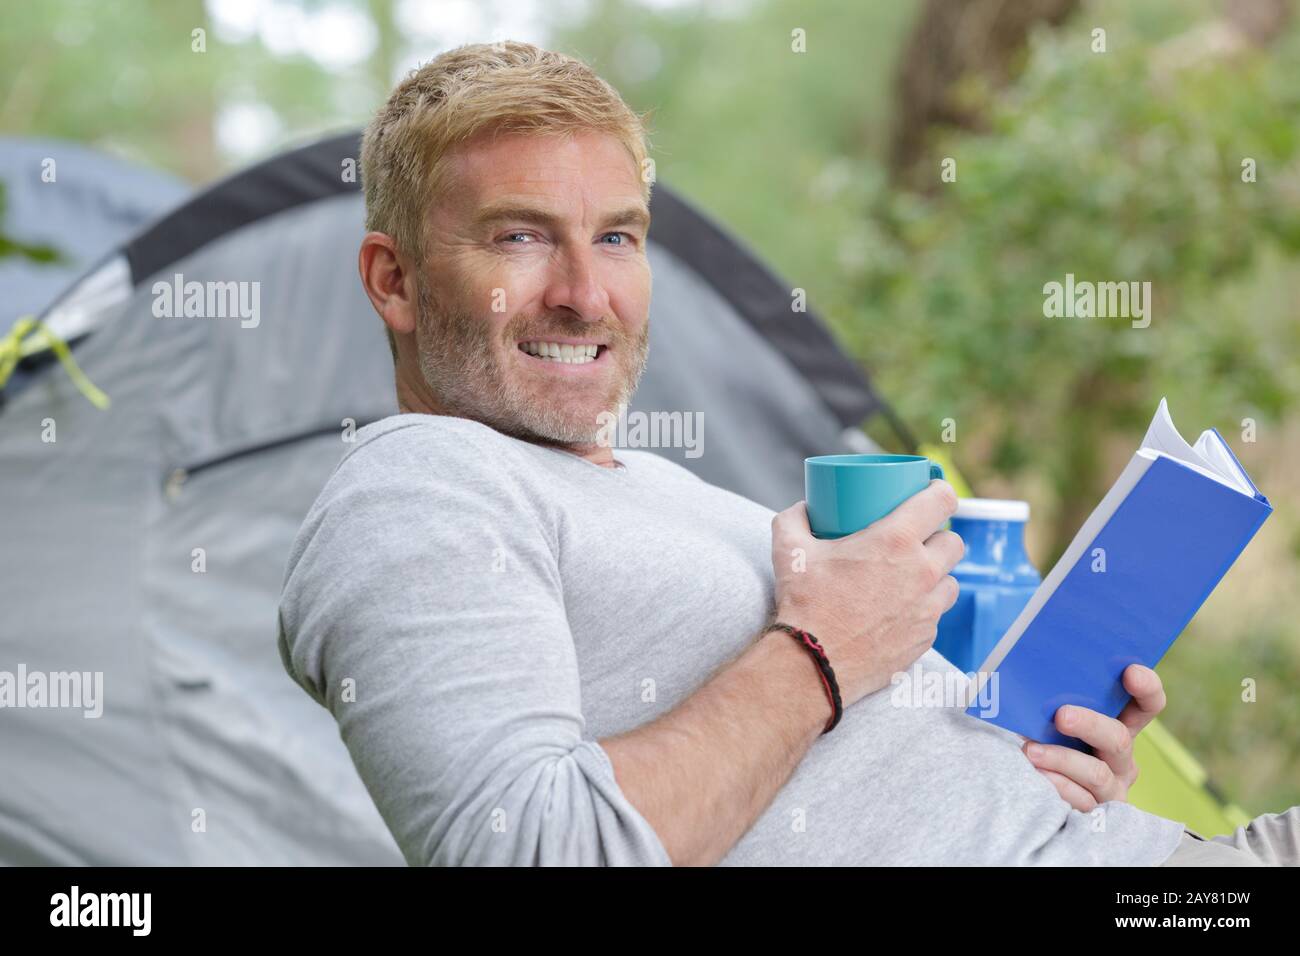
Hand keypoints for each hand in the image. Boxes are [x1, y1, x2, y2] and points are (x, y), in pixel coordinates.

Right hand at [769, 479, 961, 707]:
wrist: (812, 665)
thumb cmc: (805, 605)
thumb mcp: (790, 551)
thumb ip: (794, 519)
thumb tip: (802, 508)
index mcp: (896, 541)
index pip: (943, 501)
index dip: (940, 491)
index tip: (931, 493)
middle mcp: (922, 572)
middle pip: (954, 542)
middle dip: (937, 537)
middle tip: (914, 541)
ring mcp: (928, 608)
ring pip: (950, 582)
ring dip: (936, 576)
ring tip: (910, 579)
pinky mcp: (924, 639)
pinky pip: (935, 616)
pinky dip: (921, 610)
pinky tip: (898, 612)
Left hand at [1020, 664, 1165, 810]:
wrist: (1032, 792)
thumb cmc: (1046, 741)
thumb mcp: (1056, 719)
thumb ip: (1059, 699)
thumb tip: (1037, 678)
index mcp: (1119, 727)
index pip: (1147, 706)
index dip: (1146, 688)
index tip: (1130, 672)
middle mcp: (1122, 759)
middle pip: (1119, 739)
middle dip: (1091, 724)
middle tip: (1062, 716)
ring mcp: (1112, 789)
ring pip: (1097, 774)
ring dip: (1063, 759)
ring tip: (1031, 751)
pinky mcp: (1094, 813)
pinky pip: (1080, 799)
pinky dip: (1057, 784)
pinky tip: (1038, 774)